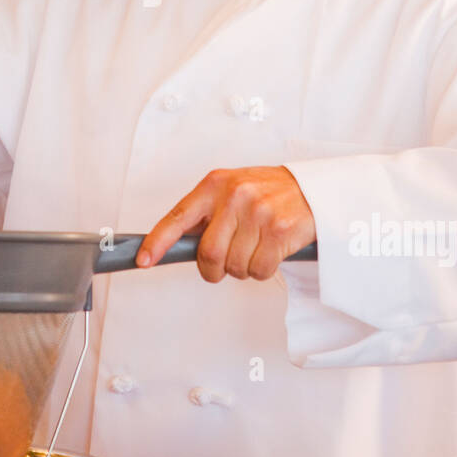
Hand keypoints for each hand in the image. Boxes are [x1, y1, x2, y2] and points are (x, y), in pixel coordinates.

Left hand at [137, 167, 315, 281]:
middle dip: (213, 269)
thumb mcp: (233, 189)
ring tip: (255, 249)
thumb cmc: (268, 193)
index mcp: (216, 185)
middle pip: (208, 254)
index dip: (157, 242)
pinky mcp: (280, 231)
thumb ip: (209, 213)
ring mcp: (258, 213)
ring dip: (242, 269)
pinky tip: (270, 253)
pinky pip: (259, 270)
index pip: (178, 217)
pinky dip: (262, 271)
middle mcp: (235, 196)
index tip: (143, 260)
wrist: (313, 188)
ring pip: (234, 266)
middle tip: (223, 266)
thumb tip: (181, 245)